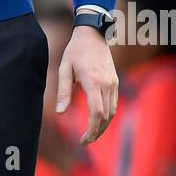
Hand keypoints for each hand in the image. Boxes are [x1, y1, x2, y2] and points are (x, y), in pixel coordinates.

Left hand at [55, 25, 118, 144]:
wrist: (93, 34)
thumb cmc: (75, 51)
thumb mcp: (64, 68)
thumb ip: (63, 91)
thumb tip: (60, 113)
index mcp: (92, 82)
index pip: (96, 113)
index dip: (91, 130)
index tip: (83, 140)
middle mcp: (106, 84)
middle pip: (105, 117)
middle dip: (96, 132)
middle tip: (84, 142)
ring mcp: (113, 83)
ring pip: (112, 112)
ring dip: (102, 126)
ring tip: (90, 134)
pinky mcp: (115, 81)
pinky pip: (113, 104)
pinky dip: (107, 116)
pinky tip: (97, 121)